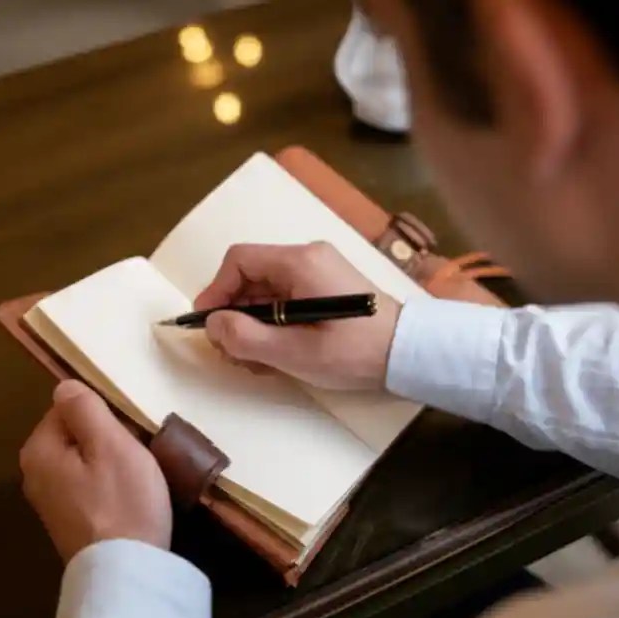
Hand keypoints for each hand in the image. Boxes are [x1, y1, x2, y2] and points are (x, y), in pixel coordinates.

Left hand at [19, 380, 172, 561]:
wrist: (125, 573)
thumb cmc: (122, 502)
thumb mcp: (110, 444)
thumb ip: (86, 408)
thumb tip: (65, 386)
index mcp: (38, 449)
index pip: (68, 407)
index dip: (103, 412)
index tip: (130, 430)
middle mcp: (34, 474)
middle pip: (75, 436)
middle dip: (108, 438)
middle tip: (140, 452)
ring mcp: (50, 503)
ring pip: (84, 463)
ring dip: (111, 464)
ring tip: (140, 475)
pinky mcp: (69, 524)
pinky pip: (89, 489)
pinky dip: (109, 488)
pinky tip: (130, 499)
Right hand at [194, 242, 399, 390]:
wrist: (410, 353)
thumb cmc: (355, 352)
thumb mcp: (295, 352)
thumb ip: (247, 337)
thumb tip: (213, 325)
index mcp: (300, 262)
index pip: (239, 261)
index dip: (216, 291)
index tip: (207, 324)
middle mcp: (309, 257)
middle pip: (252, 277)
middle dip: (235, 314)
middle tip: (232, 352)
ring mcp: (321, 271)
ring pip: (268, 290)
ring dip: (255, 324)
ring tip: (256, 360)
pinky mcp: (330, 288)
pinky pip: (289, 298)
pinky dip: (276, 323)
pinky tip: (278, 354)